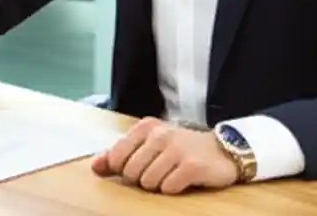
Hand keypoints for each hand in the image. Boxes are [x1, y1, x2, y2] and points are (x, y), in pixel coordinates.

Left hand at [91, 118, 238, 194]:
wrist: (221, 150)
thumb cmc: (179, 149)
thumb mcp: (147, 146)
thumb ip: (118, 155)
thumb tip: (94, 167)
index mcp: (145, 127)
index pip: (115, 157)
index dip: (123, 169)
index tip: (139, 166)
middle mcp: (160, 135)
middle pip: (131, 172)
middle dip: (142, 178)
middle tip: (159, 170)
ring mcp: (176, 149)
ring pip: (148, 182)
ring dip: (158, 185)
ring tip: (171, 174)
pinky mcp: (192, 166)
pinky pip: (168, 188)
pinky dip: (173, 189)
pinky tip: (182, 179)